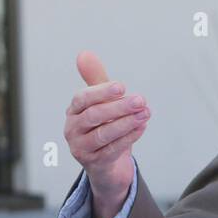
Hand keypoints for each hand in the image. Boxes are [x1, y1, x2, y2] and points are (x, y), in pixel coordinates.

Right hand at [65, 50, 150, 206]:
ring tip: (145, 113)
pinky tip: (142, 126)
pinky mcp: (94, 163)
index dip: (101, 92)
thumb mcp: (101, 101)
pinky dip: (129, 137)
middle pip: (94, 116)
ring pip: (103, 134)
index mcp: (73, 111)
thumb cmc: (102, 125)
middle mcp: (72, 129)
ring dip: (127, 122)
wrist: (106, 162)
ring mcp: (81, 148)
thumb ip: (96, 79)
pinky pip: (112, 149)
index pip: (82, 99)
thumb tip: (84, 54)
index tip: (122, 86)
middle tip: (141, 100)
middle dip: (119, 107)